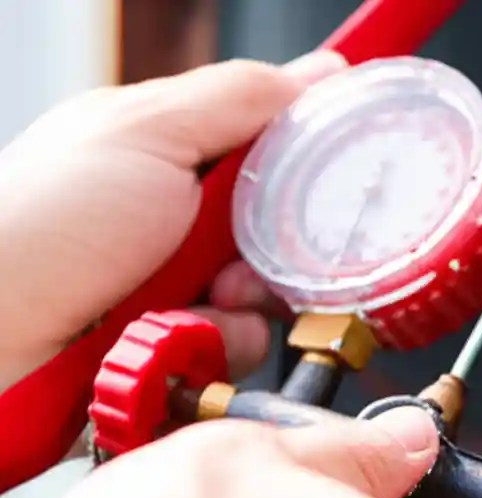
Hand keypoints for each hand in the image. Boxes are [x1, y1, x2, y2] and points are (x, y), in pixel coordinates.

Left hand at [0, 52, 348, 391]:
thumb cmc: (35, 226)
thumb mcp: (143, 132)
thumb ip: (239, 98)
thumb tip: (320, 72)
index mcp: (168, 150)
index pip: (272, 138)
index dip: (314, 149)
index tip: (351, 157)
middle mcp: (178, 217)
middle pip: (289, 221)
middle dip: (286, 239)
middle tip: (248, 245)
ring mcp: (180, 284)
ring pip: (276, 289)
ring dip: (251, 299)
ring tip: (203, 300)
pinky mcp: (184, 346)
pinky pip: (249, 345)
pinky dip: (227, 344)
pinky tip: (187, 337)